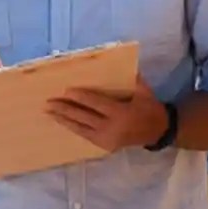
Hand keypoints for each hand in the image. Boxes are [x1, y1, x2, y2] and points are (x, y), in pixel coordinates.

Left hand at [45, 74, 167, 151]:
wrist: (158, 132)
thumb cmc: (150, 108)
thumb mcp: (144, 91)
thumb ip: (132, 78)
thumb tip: (118, 63)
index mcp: (121, 113)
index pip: (95, 104)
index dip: (80, 97)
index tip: (65, 91)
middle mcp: (112, 127)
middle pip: (83, 117)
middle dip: (65, 109)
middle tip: (49, 103)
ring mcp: (107, 139)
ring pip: (81, 128)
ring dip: (64, 120)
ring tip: (49, 113)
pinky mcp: (105, 146)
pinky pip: (85, 136)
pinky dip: (73, 128)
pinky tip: (63, 122)